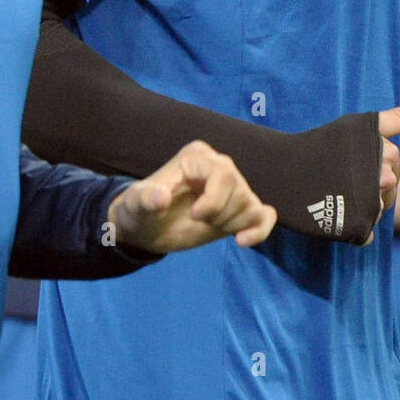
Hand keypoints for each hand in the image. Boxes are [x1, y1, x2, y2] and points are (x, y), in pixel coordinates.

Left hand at [107, 141, 276, 252]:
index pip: (225, 174)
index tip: (194, 215)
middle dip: (219, 214)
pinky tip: (242, 242)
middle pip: (241, 190)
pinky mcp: (238, 210)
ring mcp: (232, 188)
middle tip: (197, 220)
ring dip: (230, 224)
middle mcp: (220, 167)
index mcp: (197, 157)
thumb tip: (160, 197)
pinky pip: (264, 216)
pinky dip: (260, 230)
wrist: (146, 229)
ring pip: (251, 206)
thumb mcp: (135, 205)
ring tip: (206, 225)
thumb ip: (145, 198)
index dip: (214, 200)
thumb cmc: (139, 210)